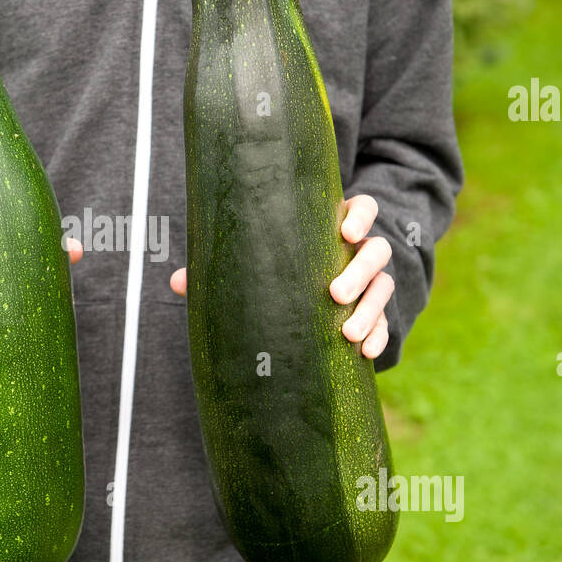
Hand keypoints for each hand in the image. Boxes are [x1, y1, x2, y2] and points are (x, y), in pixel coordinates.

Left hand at [168, 193, 393, 359]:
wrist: (307, 305)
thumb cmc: (277, 272)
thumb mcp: (256, 267)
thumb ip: (222, 270)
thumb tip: (175, 281)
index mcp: (332, 229)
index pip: (362, 208)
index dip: (360, 216)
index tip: (345, 232)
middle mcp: (359, 252)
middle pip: (376, 251)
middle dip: (358, 271)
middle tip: (333, 293)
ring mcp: (371, 284)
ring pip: (383, 287)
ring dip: (370, 309)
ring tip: (347, 333)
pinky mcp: (376, 315)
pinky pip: (385, 324)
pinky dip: (379, 337)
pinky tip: (364, 353)